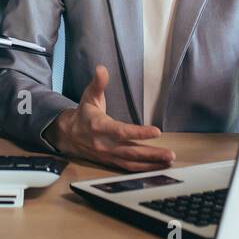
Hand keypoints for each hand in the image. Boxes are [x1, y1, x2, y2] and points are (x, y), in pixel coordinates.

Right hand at [44, 65, 175, 172]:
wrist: (68, 134)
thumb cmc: (83, 113)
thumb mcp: (89, 96)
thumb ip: (98, 83)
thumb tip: (101, 69)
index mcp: (99, 126)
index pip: (121, 132)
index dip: (139, 133)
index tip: (156, 132)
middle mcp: (104, 144)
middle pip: (130, 151)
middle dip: (151, 154)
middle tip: (170, 154)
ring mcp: (108, 155)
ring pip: (131, 163)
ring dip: (151, 164)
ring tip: (168, 161)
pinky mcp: (110, 162)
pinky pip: (128, 168)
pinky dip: (143, 169)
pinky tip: (157, 167)